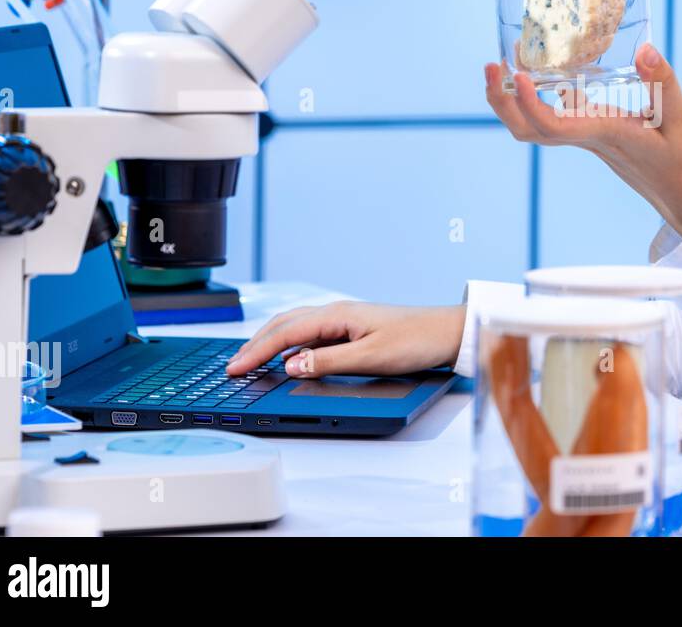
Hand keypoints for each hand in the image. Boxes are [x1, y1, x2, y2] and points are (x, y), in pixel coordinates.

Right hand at [224, 301, 465, 378]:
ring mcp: (346, 319)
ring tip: (252, 358)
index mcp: (337, 315)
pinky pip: (312, 332)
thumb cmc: (416, 341)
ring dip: (271, 341)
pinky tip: (289, 355)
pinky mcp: (354, 328)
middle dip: (256, 344)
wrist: (447, 332)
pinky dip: (291, 342)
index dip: (257, 352)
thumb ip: (329, 362)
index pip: (286, 333)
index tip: (235, 369)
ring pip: (296, 326)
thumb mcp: (370, 358)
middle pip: (285, 325)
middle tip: (233, 366)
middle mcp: (338, 312)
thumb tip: (291, 366)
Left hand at [484, 42, 681, 236]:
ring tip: (506, 66)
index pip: (554, 126)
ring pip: (537, 129)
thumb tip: (646, 50)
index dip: (529, 103)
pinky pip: (557, 119)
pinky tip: (547, 72)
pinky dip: (541, 98)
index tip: (518, 74)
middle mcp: (590, 139)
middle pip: (528, 131)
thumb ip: (663, 85)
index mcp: (606, 135)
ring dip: (513, 102)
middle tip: (492, 65)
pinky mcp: (596, 136)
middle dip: (503, 102)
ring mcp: (589, 139)